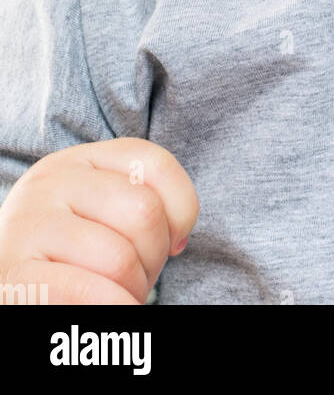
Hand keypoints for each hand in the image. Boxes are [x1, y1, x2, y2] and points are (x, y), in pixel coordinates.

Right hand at [0, 137, 198, 303]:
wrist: (7, 280)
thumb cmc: (68, 254)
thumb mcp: (103, 214)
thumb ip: (142, 204)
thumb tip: (178, 239)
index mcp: (80, 159)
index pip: (155, 164)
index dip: (181, 211)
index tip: (171, 242)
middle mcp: (51, 181)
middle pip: (144, 212)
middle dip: (154, 258)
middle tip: (136, 277)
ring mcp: (29, 224)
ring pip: (120, 259)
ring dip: (132, 292)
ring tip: (117, 297)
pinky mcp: (14, 274)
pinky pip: (86, 292)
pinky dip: (113, 309)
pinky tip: (111, 311)